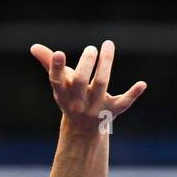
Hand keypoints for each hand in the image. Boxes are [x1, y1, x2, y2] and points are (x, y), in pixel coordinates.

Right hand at [30, 40, 146, 129]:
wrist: (84, 131)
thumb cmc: (71, 98)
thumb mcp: (61, 84)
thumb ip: (50, 64)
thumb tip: (33, 47)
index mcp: (63, 95)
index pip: (57, 81)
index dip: (57, 68)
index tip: (60, 53)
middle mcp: (78, 104)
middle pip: (81, 81)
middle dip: (86, 63)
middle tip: (91, 49)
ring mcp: (96, 108)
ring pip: (101, 85)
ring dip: (105, 64)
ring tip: (107, 45)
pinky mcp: (112, 111)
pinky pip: (124, 103)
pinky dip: (133, 94)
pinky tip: (142, 84)